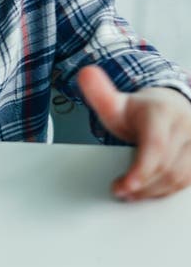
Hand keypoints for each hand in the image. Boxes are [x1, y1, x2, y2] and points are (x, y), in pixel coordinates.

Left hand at [77, 65, 190, 199]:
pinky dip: (165, 191)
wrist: (169, 107)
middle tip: (120, 191)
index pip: (156, 145)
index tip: (125, 185)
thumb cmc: (142, 111)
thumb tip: (85, 73)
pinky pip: (187, 183)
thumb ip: (100, 94)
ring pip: (179, 178)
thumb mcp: (118, 102)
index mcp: (163, 112)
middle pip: (166, 166)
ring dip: (153, 191)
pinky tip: (148, 191)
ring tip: (131, 192)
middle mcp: (185, 126)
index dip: (141, 169)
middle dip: (141, 184)